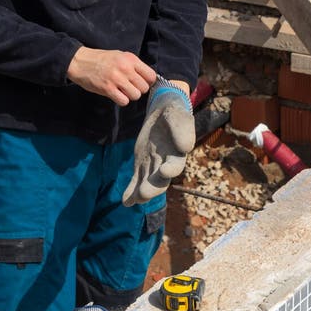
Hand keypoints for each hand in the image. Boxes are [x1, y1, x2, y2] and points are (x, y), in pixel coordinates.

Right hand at [66, 47, 155, 105]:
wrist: (81, 62)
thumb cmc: (101, 59)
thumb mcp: (120, 56)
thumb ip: (134, 66)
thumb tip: (147, 78)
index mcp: (130, 59)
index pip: (151, 75)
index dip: (148, 81)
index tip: (142, 83)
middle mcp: (126, 68)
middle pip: (144, 88)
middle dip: (138, 89)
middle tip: (130, 87)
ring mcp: (117, 79)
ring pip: (136, 95)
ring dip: (130, 96)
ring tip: (122, 90)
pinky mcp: (108, 89)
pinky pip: (124, 101)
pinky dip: (122, 100)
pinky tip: (116, 94)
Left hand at [122, 83, 194, 205]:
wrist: (162, 110)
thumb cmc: (173, 112)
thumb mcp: (177, 114)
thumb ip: (182, 128)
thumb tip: (185, 147)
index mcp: (177, 153)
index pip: (175, 165)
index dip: (170, 170)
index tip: (164, 171)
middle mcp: (166, 163)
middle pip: (160, 181)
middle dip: (152, 188)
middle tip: (143, 193)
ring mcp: (153, 166)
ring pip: (147, 183)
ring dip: (140, 193)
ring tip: (132, 200)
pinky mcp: (141, 164)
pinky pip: (136, 180)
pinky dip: (131, 191)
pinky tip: (125, 200)